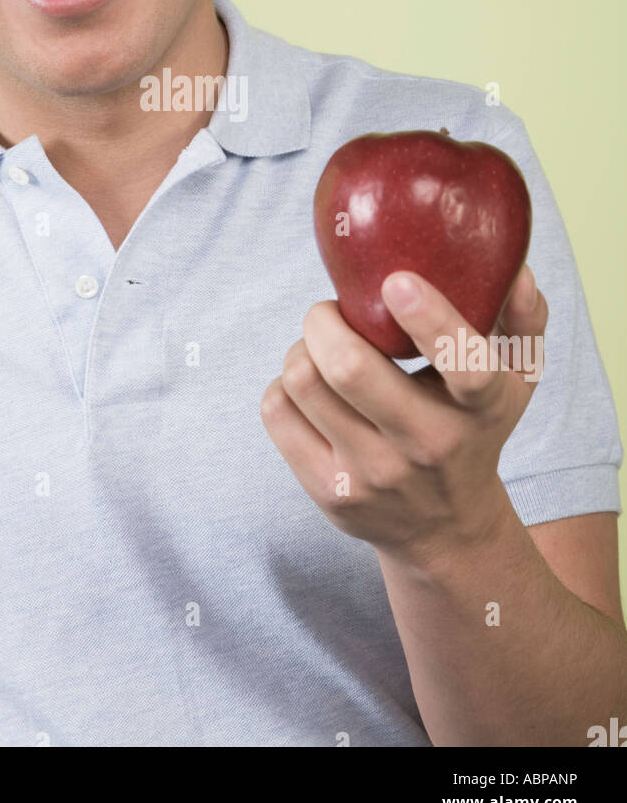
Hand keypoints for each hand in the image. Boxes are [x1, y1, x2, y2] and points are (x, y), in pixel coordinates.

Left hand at [260, 264, 547, 566]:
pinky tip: (310, 388)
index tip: (397, 281)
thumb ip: (524, 320)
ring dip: (301, 348)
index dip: (429, 318)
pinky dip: (285, 384)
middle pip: (350, 369)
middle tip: (330, 311)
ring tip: (320, 348)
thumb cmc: (474, 430)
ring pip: (303, 383)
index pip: (464, 365)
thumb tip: (517, 273)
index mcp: (479, 408)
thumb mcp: (516, 381)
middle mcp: (428, 445)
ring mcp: (375, 475)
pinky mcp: (331, 493)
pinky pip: (278, 412)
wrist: (446, 529)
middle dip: (324, 320)